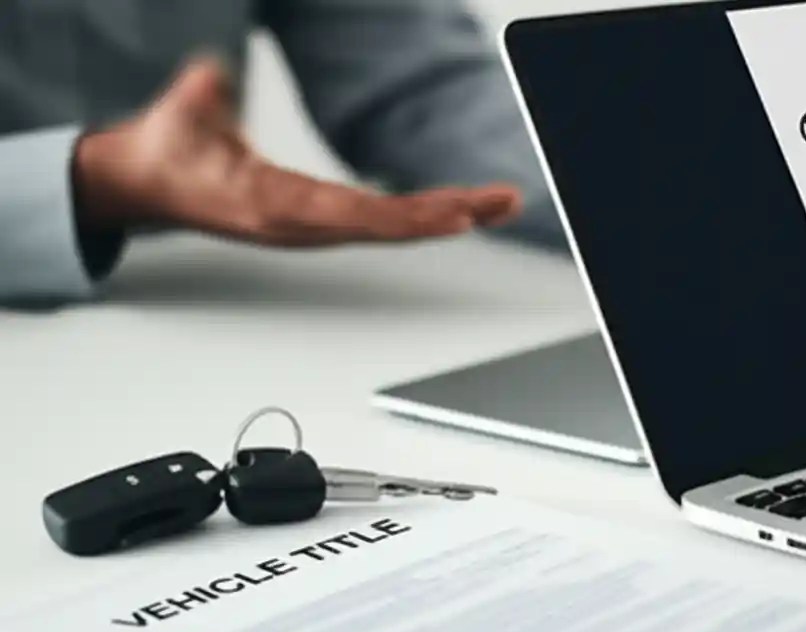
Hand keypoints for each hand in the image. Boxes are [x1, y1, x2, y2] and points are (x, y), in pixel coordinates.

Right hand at [72, 57, 520, 247]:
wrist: (149, 185)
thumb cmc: (168, 150)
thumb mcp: (180, 114)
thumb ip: (201, 95)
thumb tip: (211, 78)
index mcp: (270, 205)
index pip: (351, 213)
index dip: (405, 217)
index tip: (454, 218)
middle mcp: (301, 223)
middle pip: (388, 224)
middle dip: (449, 213)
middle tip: (503, 201)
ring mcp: (313, 226)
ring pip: (390, 225)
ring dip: (447, 215)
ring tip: (498, 202)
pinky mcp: (319, 219)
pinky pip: (379, 220)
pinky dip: (423, 215)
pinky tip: (459, 210)